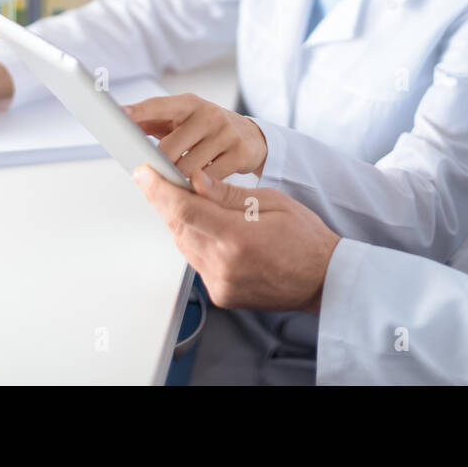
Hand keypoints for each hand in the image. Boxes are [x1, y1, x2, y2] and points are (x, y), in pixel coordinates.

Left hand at [122, 93, 267, 179]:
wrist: (251, 137)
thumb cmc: (207, 129)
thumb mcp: (182, 120)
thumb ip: (153, 122)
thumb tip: (123, 125)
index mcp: (190, 103)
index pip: (159, 105)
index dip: (139, 111)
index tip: (120, 115)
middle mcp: (209, 114)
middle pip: (169, 148)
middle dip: (160, 166)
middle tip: (154, 175)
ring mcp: (226, 133)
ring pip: (188, 167)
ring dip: (179, 179)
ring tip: (177, 180)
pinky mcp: (240, 152)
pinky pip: (209, 179)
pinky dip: (200, 186)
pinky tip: (199, 184)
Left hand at [133, 165, 340, 312]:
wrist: (323, 279)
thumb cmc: (305, 238)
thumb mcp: (271, 201)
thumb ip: (227, 194)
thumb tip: (195, 181)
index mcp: (238, 238)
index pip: (184, 210)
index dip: (158, 189)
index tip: (144, 173)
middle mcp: (224, 265)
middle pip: (178, 226)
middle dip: (170, 201)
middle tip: (166, 180)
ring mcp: (220, 283)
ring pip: (184, 244)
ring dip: (184, 222)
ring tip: (200, 205)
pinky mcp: (220, 294)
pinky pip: (197, 261)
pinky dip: (198, 242)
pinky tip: (214, 231)